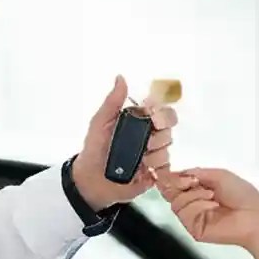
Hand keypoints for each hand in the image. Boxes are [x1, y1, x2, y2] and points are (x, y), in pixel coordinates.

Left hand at [71, 75, 178, 209]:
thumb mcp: (100, 123)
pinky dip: (157, 168)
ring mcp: (152, 155)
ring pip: (167, 148)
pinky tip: (144, 170)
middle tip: (145, 141)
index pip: (160, 110)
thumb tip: (120, 78)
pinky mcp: (154, 173)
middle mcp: (148, 137)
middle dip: (159, 134)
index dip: (161, 112)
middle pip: (168, 128)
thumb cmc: (94, 149)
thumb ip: (113, 102)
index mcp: (137, 122)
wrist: (90, 181)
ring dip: (153, 153)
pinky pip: (166, 167)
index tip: (153, 117)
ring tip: (137, 159)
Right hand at [158, 167, 258, 258]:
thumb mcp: (220, 175)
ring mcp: (193, 217)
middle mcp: (193, 203)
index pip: (176, 183)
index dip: (172, 177)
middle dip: (178, 184)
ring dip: (193, 195)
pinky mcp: (194, 229)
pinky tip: (211, 205)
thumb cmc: (243, 195)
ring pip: (175, 202)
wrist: (254, 216)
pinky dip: (197, 205)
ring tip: (211, 195)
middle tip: (191, 181)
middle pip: (170, 193)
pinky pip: (184, 213)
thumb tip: (178, 173)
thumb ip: (197, 172)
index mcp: (200, 189)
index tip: (176, 174)